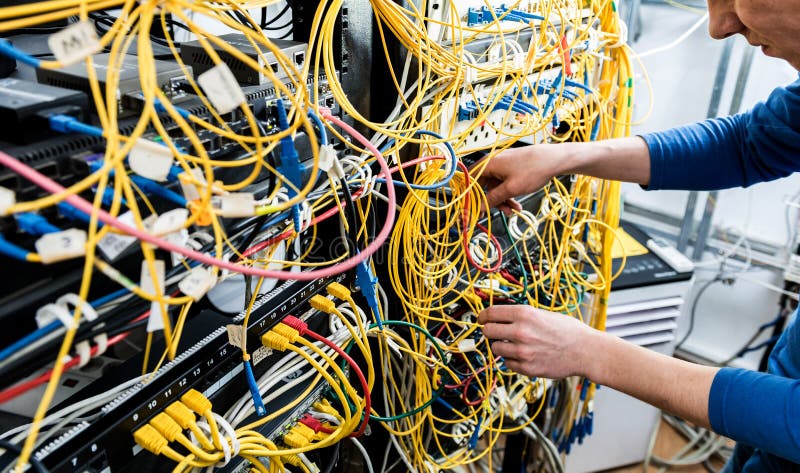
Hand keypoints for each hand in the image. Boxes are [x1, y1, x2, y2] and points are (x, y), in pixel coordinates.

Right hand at [476, 144, 564, 213]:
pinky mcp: (512, 167)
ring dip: (504, 199)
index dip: (471, 195)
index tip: (475, 207)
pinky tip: (517, 202)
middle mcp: (494, 162)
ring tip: (514, 209)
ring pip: (496, 187)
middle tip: (500, 211)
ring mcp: (503, 164)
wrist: (554, 160)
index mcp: (489, 164)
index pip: (470, 180)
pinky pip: (505, 183)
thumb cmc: (534, 168)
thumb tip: (481, 206)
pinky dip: (509, 193)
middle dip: (493, 200)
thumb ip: (493, 198)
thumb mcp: (511, 188)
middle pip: (485, 186)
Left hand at [478, 305, 597, 378]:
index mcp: (524, 314)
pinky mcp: (526, 368)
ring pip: (496, 348)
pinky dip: (512, 360)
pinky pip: (507, 363)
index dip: (483, 316)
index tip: (481, 319)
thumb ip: (521, 315)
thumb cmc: (568, 330)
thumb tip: (500, 316)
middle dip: (489, 331)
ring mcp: (522, 351)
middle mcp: (520, 332)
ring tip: (515, 345)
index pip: (490, 313)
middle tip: (495, 332)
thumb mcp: (543, 313)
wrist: (585, 351)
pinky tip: (524, 355)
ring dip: (501, 346)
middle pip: (487, 331)